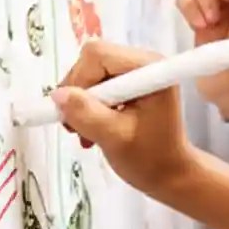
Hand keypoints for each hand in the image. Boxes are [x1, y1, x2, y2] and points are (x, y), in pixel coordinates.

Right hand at [53, 41, 197, 197]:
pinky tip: (93, 128)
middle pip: (93, 61)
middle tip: (75, 127)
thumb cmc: (150, 158)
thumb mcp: (114, 138)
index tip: (75, 113)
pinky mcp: (131, 82)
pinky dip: (90, 106)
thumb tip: (58, 94)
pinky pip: (98, 83)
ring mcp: (137, 71)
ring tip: (85, 132)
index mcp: (148, 68)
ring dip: (82, 103)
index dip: (79, 80)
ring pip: (92, 73)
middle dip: (79, 94)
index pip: (98, 55)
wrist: (170, 173)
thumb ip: (86, 114)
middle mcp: (144, 62)